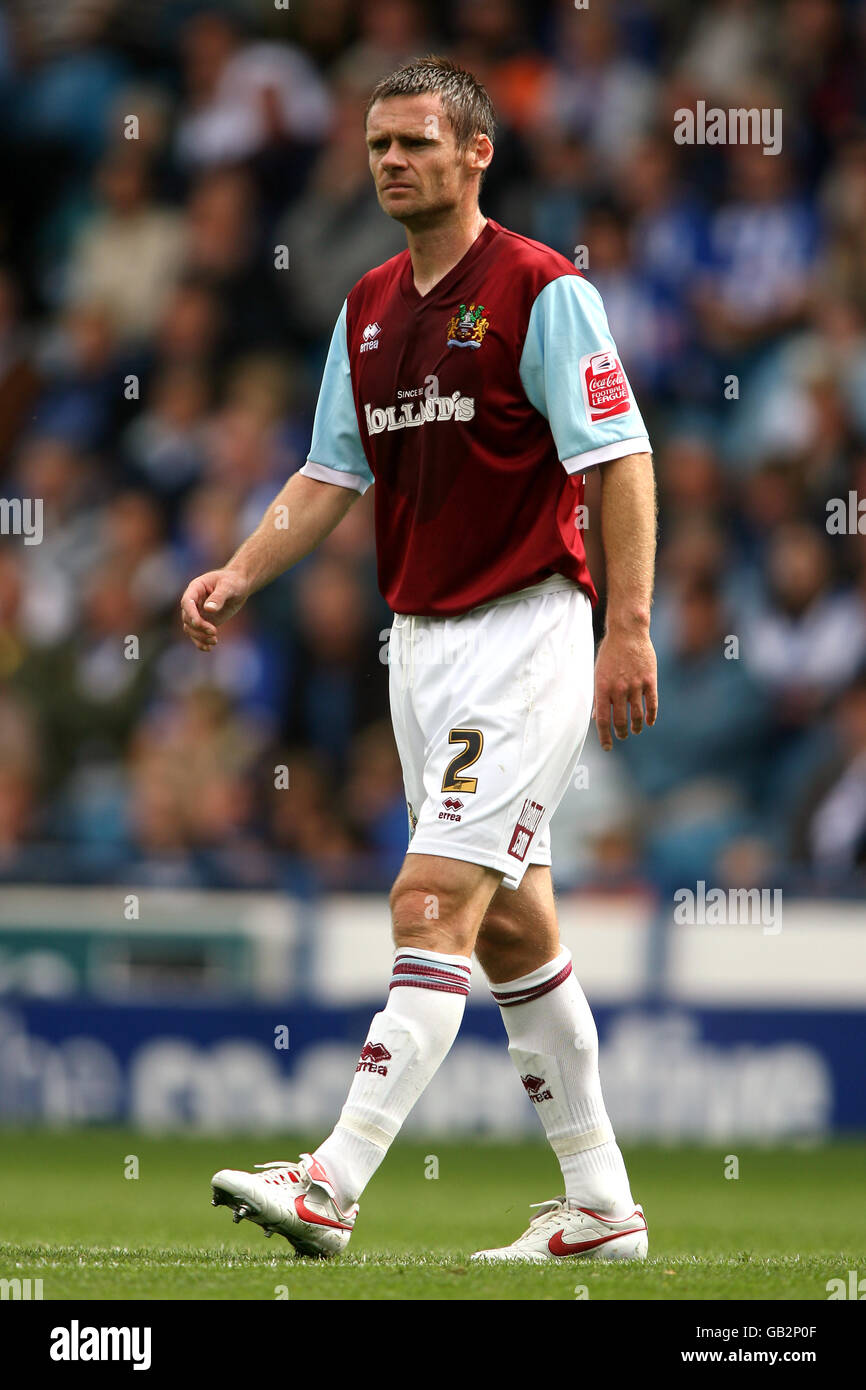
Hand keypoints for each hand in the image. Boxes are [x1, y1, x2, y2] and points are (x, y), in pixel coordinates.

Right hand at [180, 569, 248, 651]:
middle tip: (214, 632)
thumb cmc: (233, 581)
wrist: (239, 585)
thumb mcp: (228, 586)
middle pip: (187, 618)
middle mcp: (193, 601)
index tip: (199, 623)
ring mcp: (198, 612)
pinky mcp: (205, 621)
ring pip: (190, 628)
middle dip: (199, 627)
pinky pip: (198, 634)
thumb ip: (219, 597)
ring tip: (214, 641)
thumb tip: (208, 609)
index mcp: (196, 588)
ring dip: (199, 637)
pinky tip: (208, 648)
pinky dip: (201, 642)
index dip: (191, 614)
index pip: (187, 603)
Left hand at [593, 625, 657, 750]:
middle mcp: (618, 689)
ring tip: (635, 730)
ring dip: (636, 727)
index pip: (603, 720)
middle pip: (620, 720)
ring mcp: (635, 685)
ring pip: (637, 715)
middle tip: (622, 736)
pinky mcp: (650, 680)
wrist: (628, 632)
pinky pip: (652, 704)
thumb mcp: (598, 672)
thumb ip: (598, 695)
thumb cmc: (610, 653)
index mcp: (602, 688)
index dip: (605, 737)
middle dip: (621, 733)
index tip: (607, 747)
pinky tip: (649, 722)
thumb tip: (596, 717)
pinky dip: (651, 716)